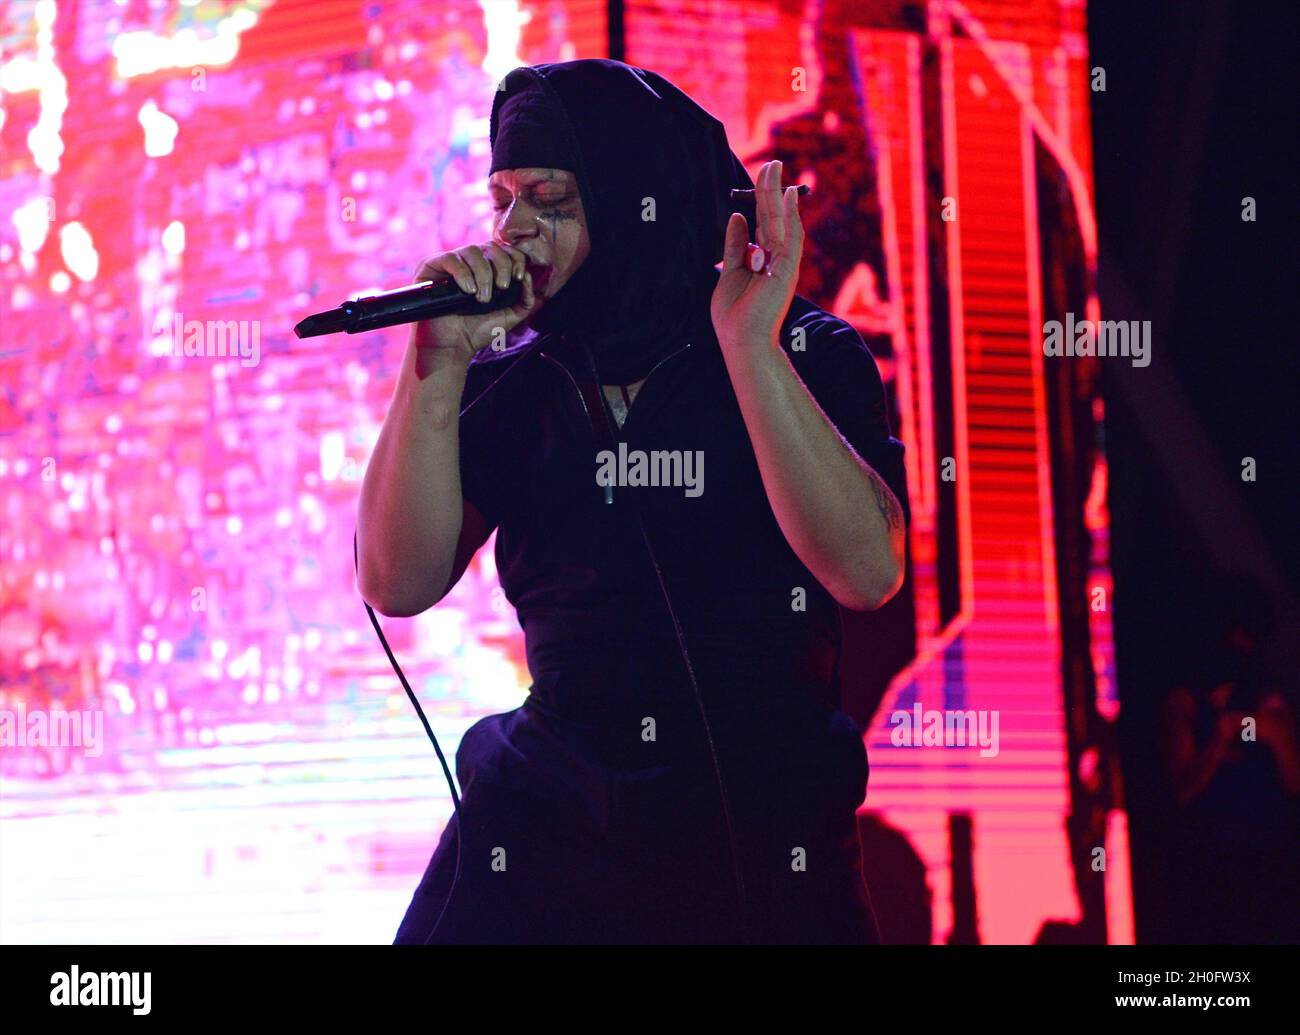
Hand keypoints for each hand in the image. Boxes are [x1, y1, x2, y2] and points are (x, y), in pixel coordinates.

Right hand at [408, 242, 539, 363]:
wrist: (451, 347)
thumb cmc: (477, 331)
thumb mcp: (509, 316)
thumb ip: (526, 300)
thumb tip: (533, 279)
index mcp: (488, 268)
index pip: (505, 250)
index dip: (516, 258)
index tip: (519, 277)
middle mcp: (469, 262)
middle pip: (491, 246)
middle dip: (502, 265)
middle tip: (502, 288)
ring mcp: (450, 263)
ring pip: (472, 251)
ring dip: (483, 274)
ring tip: (482, 297)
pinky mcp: (431, 267)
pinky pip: (450, 259)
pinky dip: (463, 273)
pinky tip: (468, 290)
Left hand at [711, 160, 803, 353]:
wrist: (741, 341)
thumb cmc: (734, 315)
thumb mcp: (729, 272)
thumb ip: (734, 246)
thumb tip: (737, 218)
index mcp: (762, 260)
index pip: (763, 224)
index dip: (761, 201)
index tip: (759, 179)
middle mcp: (776, 259)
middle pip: (773, 217)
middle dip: (771, 190)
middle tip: (771, 164)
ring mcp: (783, 264)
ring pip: (782, 222)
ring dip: (779, 194)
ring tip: (776, 169)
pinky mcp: (786, 271)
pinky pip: (791, 238)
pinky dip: (791, 216)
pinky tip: (789, 195)